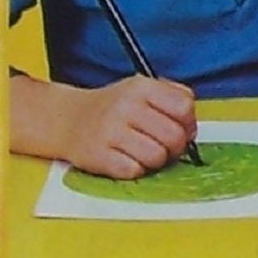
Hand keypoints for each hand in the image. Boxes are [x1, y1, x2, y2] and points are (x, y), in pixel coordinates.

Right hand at [50, 75, 198, 178]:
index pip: (184, 107)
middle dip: (175, 148)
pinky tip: (125, 159)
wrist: (66, 120)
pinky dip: (134, 170)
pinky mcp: (98, 156)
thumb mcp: (142, 90)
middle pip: (174, 136)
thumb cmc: (114, 108)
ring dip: (155, 161)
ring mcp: (110, 131)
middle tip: (164, 148)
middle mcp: (126, 106)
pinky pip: (134, 171)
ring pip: (157, 157)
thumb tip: (191, 127)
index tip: (182, 130)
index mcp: (141, 87)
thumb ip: (173, 98)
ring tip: (143, 153)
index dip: (188, 123)